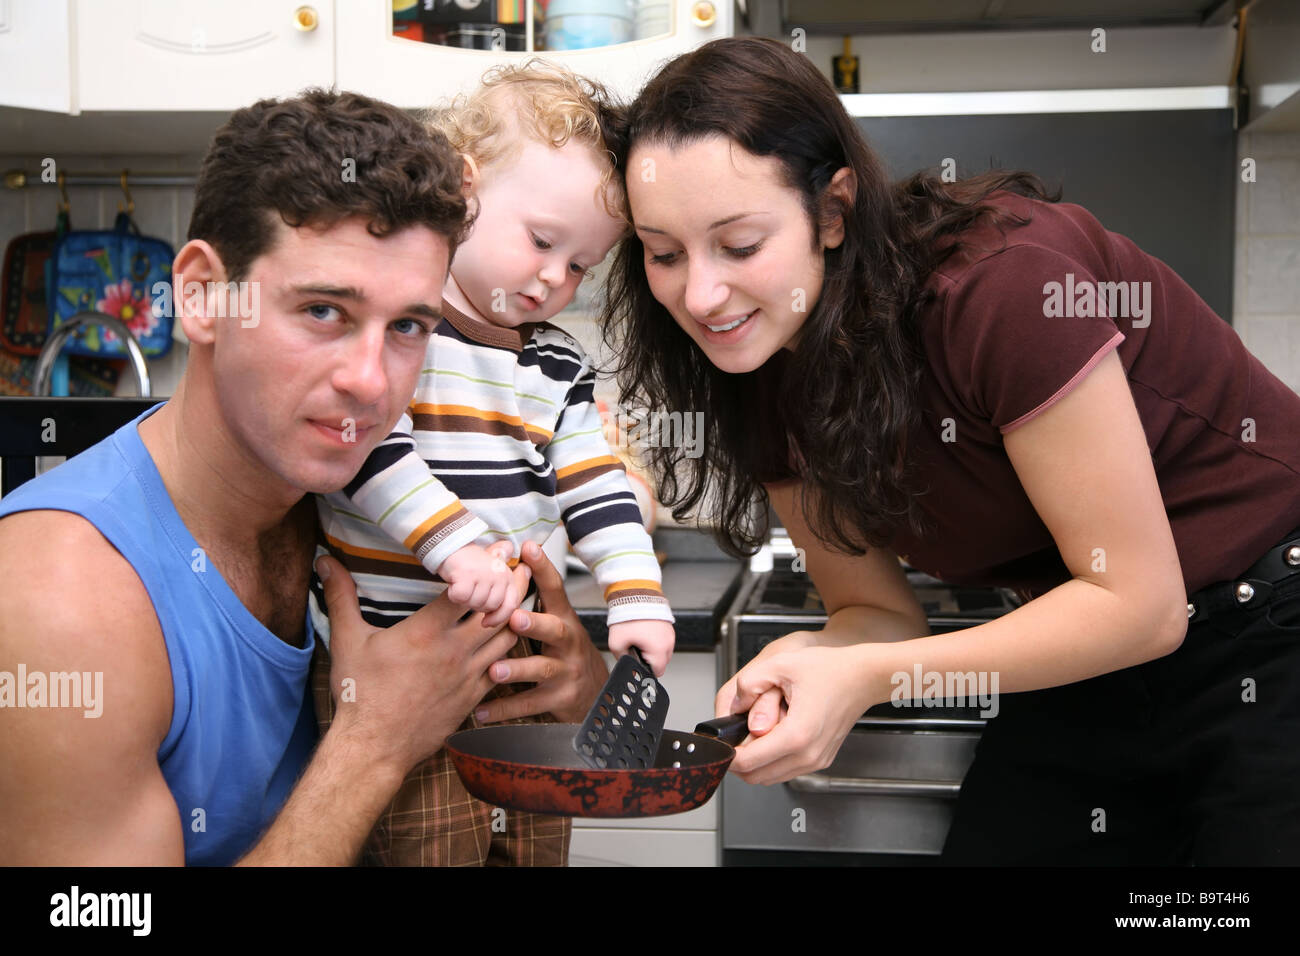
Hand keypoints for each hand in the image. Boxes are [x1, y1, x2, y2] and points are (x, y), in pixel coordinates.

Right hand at [315, 552, 530, 776]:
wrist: (374, 747)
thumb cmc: (360, 693)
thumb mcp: (347, 640)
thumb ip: (341, 596)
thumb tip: (324, 562)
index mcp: (427, 630)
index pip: (467, 589)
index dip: (485, 566)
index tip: (497, 550)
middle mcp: (454, 650)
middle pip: (497, 609)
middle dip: (511, 586)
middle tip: (521, 568)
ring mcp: (467, 675)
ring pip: (506, 638)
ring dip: (515, 617)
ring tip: (522, 598)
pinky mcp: (473, 696)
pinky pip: (502, 668)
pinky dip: (510, 650)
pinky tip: (512, 640)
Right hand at [437, 540, 519, 627]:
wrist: (453, 545)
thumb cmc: (472, 565)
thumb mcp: (492, 575)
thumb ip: (503, 590)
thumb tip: (509, 606)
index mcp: (508, 577)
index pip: (510, 605)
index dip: (498, 618)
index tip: (486, 623)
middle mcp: (499, 574)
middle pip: (490, 606)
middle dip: (478, 605)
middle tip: (470, 593)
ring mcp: (484, 574)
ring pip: (475, 603)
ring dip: (466, 600)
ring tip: (463, 586)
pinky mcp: (467, 575)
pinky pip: (461, 597)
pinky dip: (454, 595)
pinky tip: (454, 586)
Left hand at [474, 539, 608, 724]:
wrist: (595, 696)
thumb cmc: (565, 653)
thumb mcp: (557, 625)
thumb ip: (537, 602)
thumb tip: (509, 564)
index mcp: (563, 619)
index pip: (555, 589)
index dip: (543, 568)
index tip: (528, 548)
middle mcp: (567, 643)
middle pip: (554, 629)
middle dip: (535, 623)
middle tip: (514, 618)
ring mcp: (565, 671)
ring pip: (541, 669)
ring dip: (517, 669)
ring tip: (494, 671)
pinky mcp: (559, 698)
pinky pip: (529, 703)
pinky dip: (504, 708)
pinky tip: (481, 711)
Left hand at [607, 620, 674, 676]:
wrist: (635, 595)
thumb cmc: (628, 616)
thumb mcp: (616, 642)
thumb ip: (621, 658)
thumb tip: (625, 662)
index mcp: (659, 650)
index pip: (657, 672)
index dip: (646, 670)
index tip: (638, 663)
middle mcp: (668, 643)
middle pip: (661, 662)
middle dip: (649, 659)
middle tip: (636, 649)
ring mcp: (670, 633)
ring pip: (663, 651)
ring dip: (653, 649)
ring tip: (640, 638)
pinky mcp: (668, 626)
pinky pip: (663, 640)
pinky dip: (655, 639)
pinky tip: (644, 632)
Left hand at [717, 641, 885, 785]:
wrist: (863, 677)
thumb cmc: (830, 669)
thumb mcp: (781, 664)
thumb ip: (750, 682)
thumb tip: (735, 703)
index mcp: (796, 734)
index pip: (748, 762)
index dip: (727, 755)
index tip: (719, 742)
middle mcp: (808, 754)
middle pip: (756, 777)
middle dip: (738, 762)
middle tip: (730, 738)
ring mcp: (816, 760)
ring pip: (771, 777)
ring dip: (755, 763)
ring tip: (750, 735)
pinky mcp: (821, 759)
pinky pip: (787, 770)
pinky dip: (772, 761)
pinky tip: (770, 737)